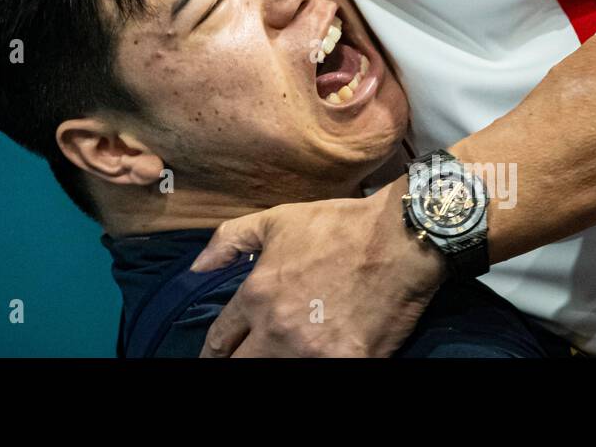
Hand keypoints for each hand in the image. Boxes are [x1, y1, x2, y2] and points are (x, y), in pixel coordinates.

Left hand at [191, 179, 445, 356]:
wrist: (399, 239)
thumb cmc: (337, 226)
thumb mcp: (276, 220)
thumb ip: (229, 241)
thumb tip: (196, 266)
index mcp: (256, 295)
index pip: (221, 338)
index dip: (213, 351)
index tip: (213, 356)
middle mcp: (277, 329)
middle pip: (241, 364)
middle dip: (235, 363)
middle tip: (236, 360)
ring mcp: (312, 351)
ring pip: (274, 372)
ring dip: (270, 364)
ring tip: (273, 358)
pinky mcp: (348, 361)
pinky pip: (320, 375)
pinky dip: (312, 368)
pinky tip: (313, 359)